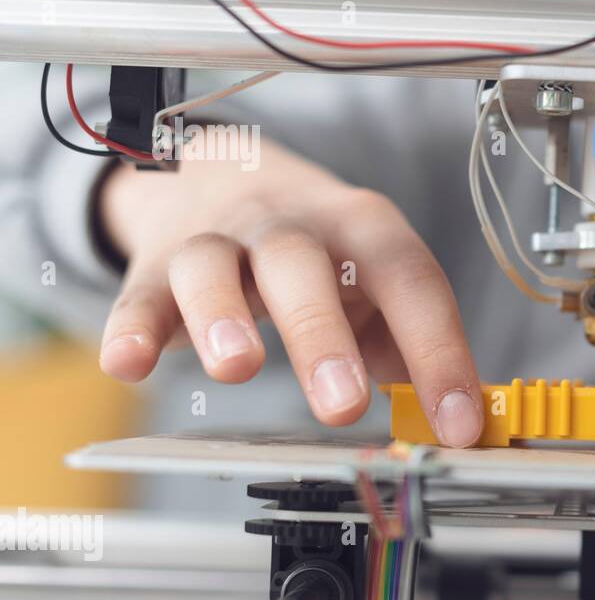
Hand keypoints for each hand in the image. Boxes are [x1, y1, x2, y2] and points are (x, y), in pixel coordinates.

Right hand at [96, 135, 482, 444]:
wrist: (224, 175)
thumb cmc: (320, 250)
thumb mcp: (376, 282)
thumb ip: (409, 346)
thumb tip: (456, 424)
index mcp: (364, 228)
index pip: (411, 281)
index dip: (440, 352)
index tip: (459, 424)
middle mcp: (292, 227)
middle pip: (304, 266)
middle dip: (323, 337)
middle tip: (344, 407)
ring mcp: (219, 240)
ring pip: (215, 265)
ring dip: (223, 314)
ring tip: (238, 368)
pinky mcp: (156, 266)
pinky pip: (140, 294)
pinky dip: (132, 328)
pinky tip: (130, 365)